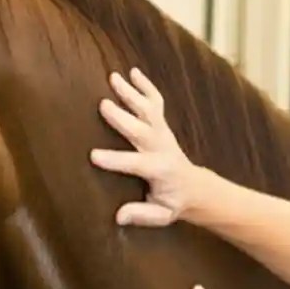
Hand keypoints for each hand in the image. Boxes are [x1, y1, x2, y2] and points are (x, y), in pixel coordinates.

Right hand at [90, 67, 200, 226]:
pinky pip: (156, 102)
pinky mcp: (162, 125)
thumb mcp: (161, 214)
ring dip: (131, 93)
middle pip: (142, 130)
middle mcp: (161, 148)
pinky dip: (146, 86)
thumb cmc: (173, 202)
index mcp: (159, 171)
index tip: (94, 156)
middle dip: (123, 118)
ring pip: (148, 110)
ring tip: (114, 78)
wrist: (194, 187)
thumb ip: (142, 214)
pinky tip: (133, 72)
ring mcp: (162, 133)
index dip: (116, 160)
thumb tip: (119, 217)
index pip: (135, 164)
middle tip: (104, 105)